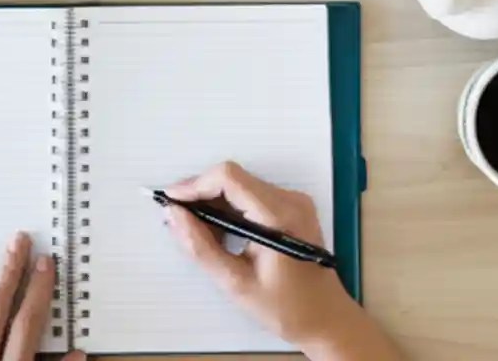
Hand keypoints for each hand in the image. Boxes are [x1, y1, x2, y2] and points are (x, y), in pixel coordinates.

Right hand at [165, 162, 402, 360]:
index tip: (170, 201)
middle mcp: (290, 199)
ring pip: (241, 186)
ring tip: (196, 232)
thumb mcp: (236, 283)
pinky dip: (230, 209)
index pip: (229, 178)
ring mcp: (294, 201)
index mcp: (278, 216)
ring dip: (214, 203)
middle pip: (234, 179)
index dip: (195, 184)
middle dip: (201, 194)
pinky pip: (253, 196)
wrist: (327, 319)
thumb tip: (174, 215)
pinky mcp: (293, 208)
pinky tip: (219, 234)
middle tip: (177, 220)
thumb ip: (201, 247)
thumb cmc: (286, 308)